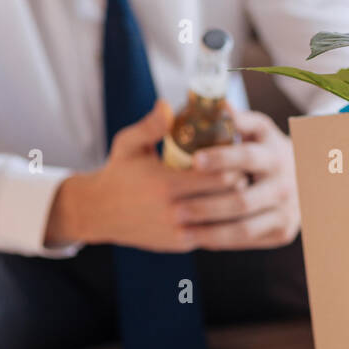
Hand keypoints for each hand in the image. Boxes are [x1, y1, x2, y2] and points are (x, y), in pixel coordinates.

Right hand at [46, 98, 247, 252]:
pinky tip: (229, 206)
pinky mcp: (181, 244)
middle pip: (229, 200)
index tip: (242, 154)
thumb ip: (150, 126)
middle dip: (243, 184)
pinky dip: (224, 220)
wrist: (98, 212)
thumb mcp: (129, 145)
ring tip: (243, 187)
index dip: (237, 165)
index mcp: (167, 185)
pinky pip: (214, 233)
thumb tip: (168, 104)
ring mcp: (179, 232)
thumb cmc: (119, 173)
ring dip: (236, 204)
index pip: (222, 178)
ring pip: (225, 220)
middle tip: (249, 170)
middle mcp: (175, 212)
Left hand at [172, 108, 300, 249]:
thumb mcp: (261, 131)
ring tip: (180, 228)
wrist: (309, 176)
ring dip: (209, 229)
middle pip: (243, 201)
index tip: (194, 160)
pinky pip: (247, 240)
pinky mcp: (283, 232)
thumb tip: (220, 106)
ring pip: (244, 227)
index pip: (249, 157)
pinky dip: (220, 240)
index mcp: (276, 154)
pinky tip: (196, 237)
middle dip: (206, 206)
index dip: (222, 158)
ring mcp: (287, 211)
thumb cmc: (267, 150)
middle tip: (175, 208)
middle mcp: (285, 184)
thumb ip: (240, 120)